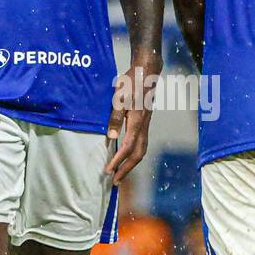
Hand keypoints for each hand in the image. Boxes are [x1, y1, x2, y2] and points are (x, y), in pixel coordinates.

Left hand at [105, 59, 158, 184]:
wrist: (147, 73)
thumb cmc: (131, 83)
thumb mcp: (119, 98)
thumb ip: (115, 118)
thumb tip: (111, 138)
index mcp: (137, 121)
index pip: (127, 147)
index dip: (118, 160)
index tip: (108, 171)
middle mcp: (143, 126)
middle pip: (137, 154)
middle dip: (126, 169)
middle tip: (114, 181)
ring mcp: (146, 126)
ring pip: (141, 151)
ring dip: (130, 164)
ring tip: (120, 174)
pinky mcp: (144, 124)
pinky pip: (141, 145)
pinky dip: (134, 155)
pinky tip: (126, 158)